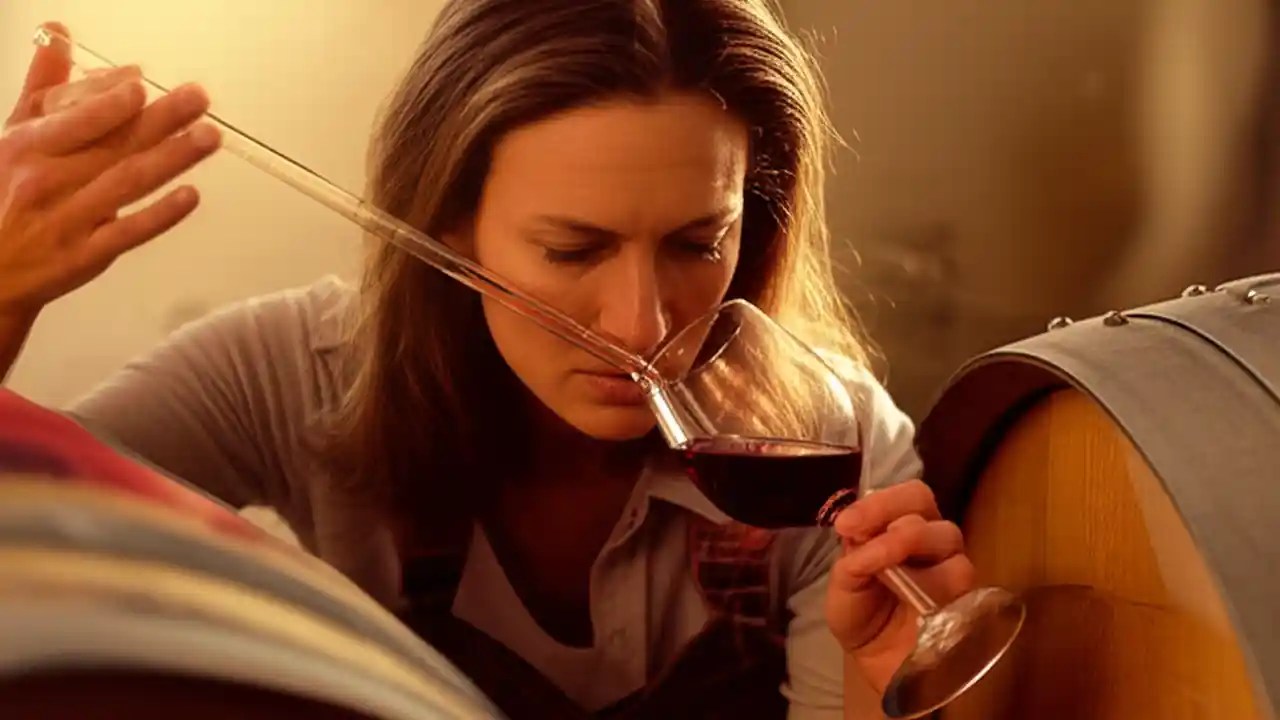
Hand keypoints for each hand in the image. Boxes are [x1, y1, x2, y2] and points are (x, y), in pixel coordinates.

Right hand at [0, 21, 219, 320]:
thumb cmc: (8, 192)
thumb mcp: (14, 133)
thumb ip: (43, 86)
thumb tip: (58, 36)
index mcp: (31, 147)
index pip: (75, 120)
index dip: (108, 102)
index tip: (140, 84)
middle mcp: (51, 180)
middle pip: (113, 145)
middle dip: (159, 120)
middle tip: (197, 99)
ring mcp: (72, 219)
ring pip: (127, 182)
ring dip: (171, 158)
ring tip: (208, 136)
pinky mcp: (90, 253)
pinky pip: (129, 232)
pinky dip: (160, 214)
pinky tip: (190, 195)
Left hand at [824, 479, 975, 691]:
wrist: (877, 661)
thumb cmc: (861, 613)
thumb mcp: (843, 584)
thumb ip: (852, 558)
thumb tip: (860, 538)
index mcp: (906, 525)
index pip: (911, 496)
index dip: (882, 503)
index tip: (846, 525)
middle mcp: (935, 541)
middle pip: (933, 513)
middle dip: (895, 524)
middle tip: (864, 542)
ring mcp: (955, 568)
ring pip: (949, 540)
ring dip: (910, 550)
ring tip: (883, 576)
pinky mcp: (968, 598)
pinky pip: (959, 580)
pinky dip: (930, 584)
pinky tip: (910, 600)